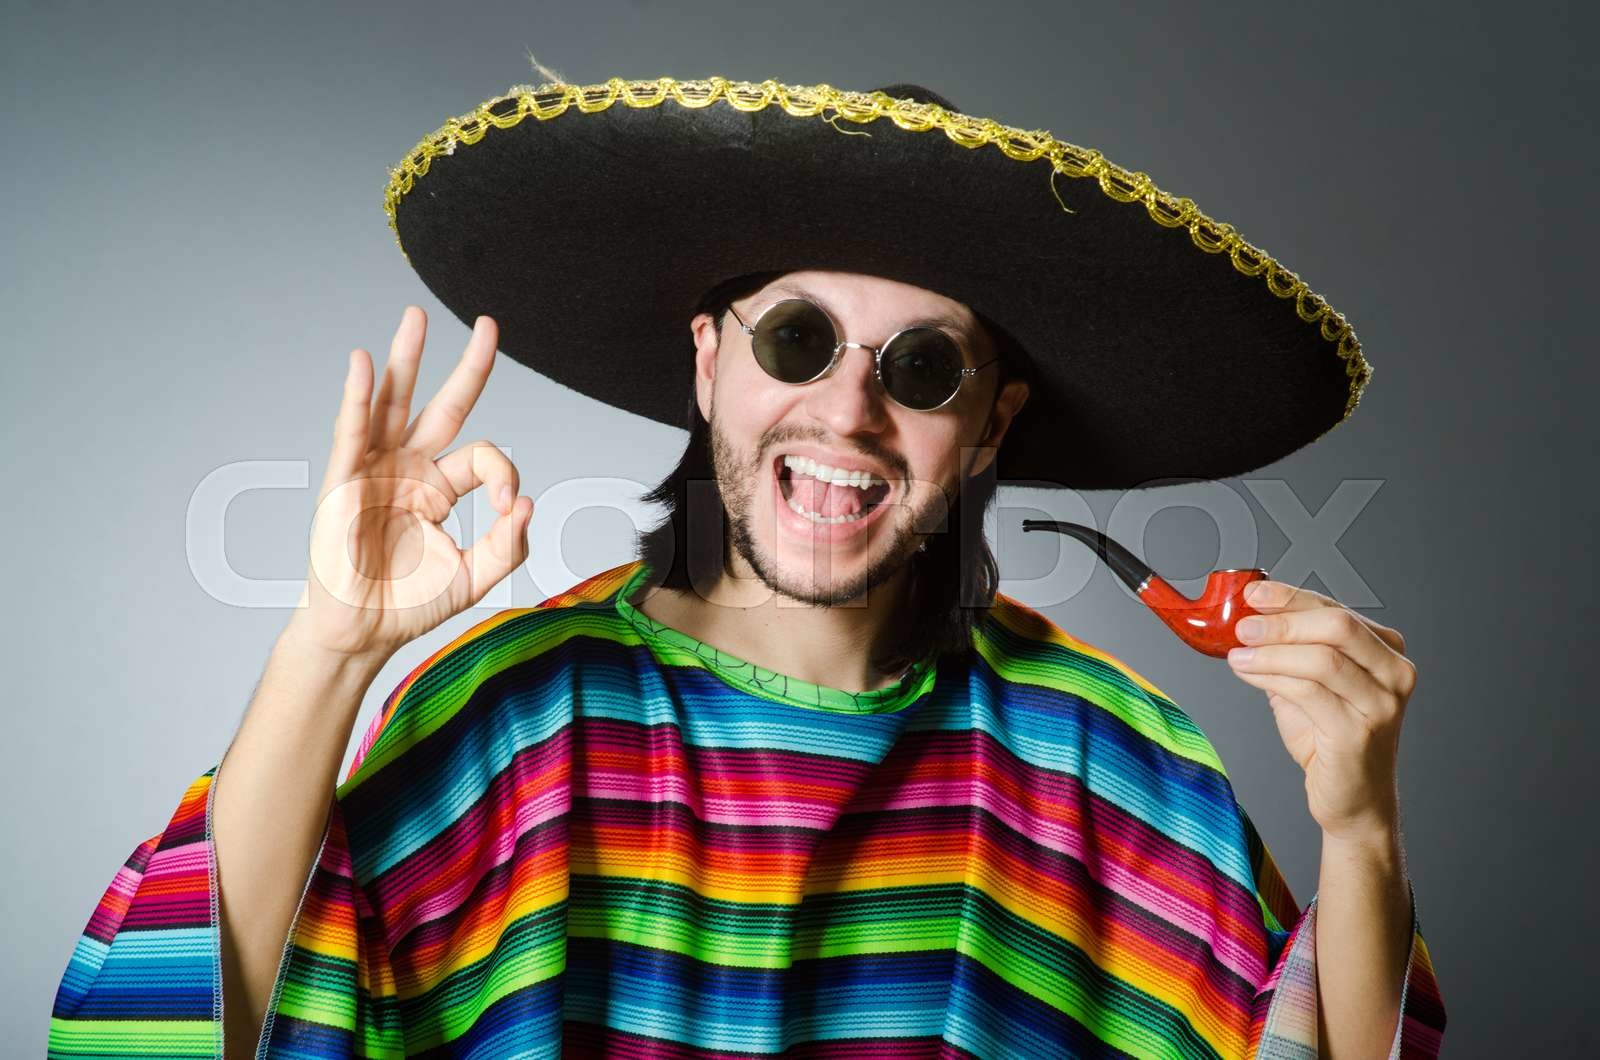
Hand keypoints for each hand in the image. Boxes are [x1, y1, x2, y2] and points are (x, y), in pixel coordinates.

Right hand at [287, 306, 532, 662]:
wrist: (363, 632)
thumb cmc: (410, 604)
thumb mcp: (475, 576)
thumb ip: (508, 545)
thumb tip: (528, 503)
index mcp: (439, 485)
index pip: (484, 456)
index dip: (503, 473)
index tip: (509, 506)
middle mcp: (408, 468)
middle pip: (441, 406)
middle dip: (465, 367)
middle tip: (486, 324)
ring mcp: (374, 470)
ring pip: (393, 404)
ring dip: (404, 359)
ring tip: (416, 318)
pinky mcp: (343, 482)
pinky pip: (351, 432)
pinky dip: (357, 397)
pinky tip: (362, 363)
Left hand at [1225, 580, 1416, 841]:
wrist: (1352, 798)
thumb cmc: (1329, 738)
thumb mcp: (1308, 683)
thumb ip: (1289, 650)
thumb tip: (1248, 616)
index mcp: (1386, 651)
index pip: (1337, 610)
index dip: (1292, 597)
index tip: (1254, 592)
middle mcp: (1394, 673)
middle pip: (1338, 626)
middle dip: (1284, 621)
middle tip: (1243, 625)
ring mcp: (1382, 704)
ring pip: (1323, 660)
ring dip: (1271, 652)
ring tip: (1238, 653)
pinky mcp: (1358, 733)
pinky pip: (1309, 693)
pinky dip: (1271, 677)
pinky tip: (1247, 673)